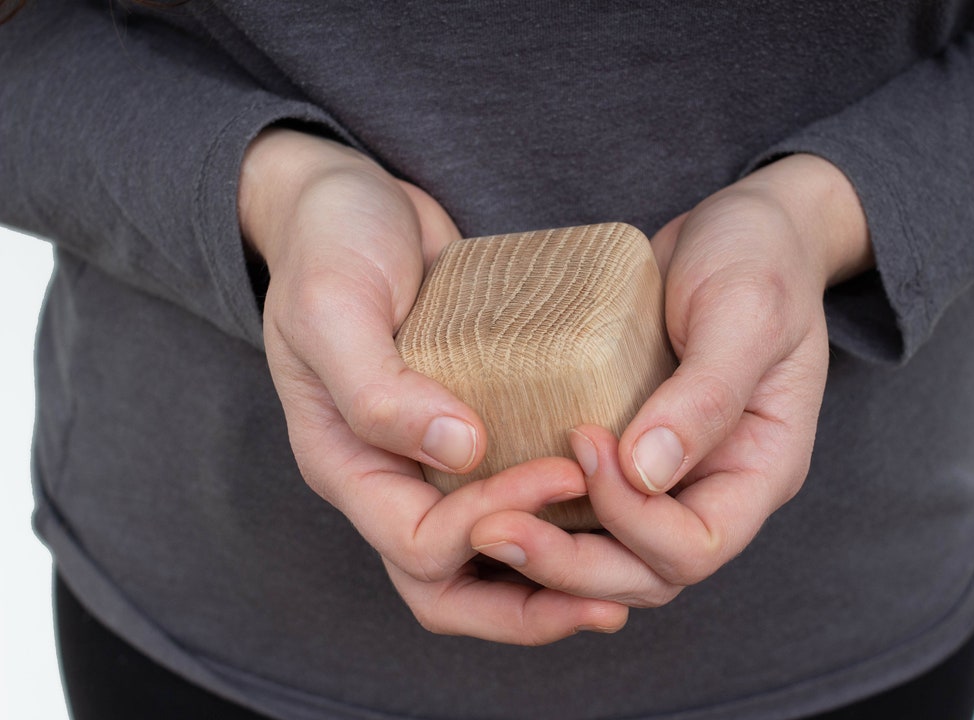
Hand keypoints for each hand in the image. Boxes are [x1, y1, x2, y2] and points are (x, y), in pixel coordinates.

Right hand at [239, 128, 626, 641]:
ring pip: (482, 562)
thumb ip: (378, 385)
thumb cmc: (331, 245)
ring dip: (545, 583)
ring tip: (618, 580)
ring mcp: (426, 462)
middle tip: (606, 596)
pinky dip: (551, 525)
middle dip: (524, 604)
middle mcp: (386, 477)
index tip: (562, 472)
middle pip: (447, 587)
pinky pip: (507, 502)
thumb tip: (459, 453)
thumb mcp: (334, 304)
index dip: (492, 524)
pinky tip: (609, 511)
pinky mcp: (469, 432)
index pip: (418, 543)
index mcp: (345, 462)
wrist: (353, 201)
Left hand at [471, 153, 871, 605]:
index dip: (632, 521)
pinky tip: (490, 493)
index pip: (696, 547)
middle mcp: (713, 487)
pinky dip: (542, 511)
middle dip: (569, 564)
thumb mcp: (744, 312)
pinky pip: (584, 506)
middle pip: (644, 573)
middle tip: (492, 527)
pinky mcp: (626, 450)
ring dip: (548, 553)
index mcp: (759, 469)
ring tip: (482, 521)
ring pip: (609, 556)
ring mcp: (669, 475)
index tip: (584, 441)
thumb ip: (705, 393)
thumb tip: (644, 473)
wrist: (736, 226)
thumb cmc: (757, 258)